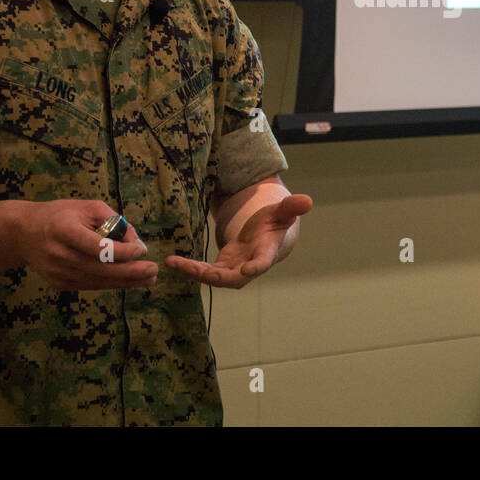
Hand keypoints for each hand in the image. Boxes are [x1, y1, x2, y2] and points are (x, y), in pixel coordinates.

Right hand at [15, 199, 155, 289]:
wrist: (23, 232)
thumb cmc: (61, 215)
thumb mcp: (87, 207)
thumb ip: (113, 221)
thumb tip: (136, 242)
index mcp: (64, 231)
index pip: (98, 247)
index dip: (122, 252)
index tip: (142, 250)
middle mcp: (59, 254)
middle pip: (100, 269)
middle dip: (131, 272)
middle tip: (153, 271)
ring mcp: (57, 272)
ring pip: (97, 281)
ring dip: (126, 282)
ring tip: (148, 280)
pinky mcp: (58, 283)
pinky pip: (90, 285)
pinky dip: (111, 283)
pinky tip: (129, 282)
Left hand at [166, 193, 311, 288]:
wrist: (265, 238)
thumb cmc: (274, 224)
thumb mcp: (282, 212)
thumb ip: (292, 207)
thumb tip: (308, 200)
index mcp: (266, 253)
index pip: (263, 263)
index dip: (257, 267)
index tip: (249, 270)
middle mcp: (249, 267)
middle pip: (233, 278)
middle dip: (216, 277)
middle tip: (200, 272)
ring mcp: (233, 270)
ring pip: (214, 277)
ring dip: (195, 272)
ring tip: (176, 263)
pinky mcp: (220, 267)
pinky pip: (203, 271)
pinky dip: (188, 267)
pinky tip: (172, 261)